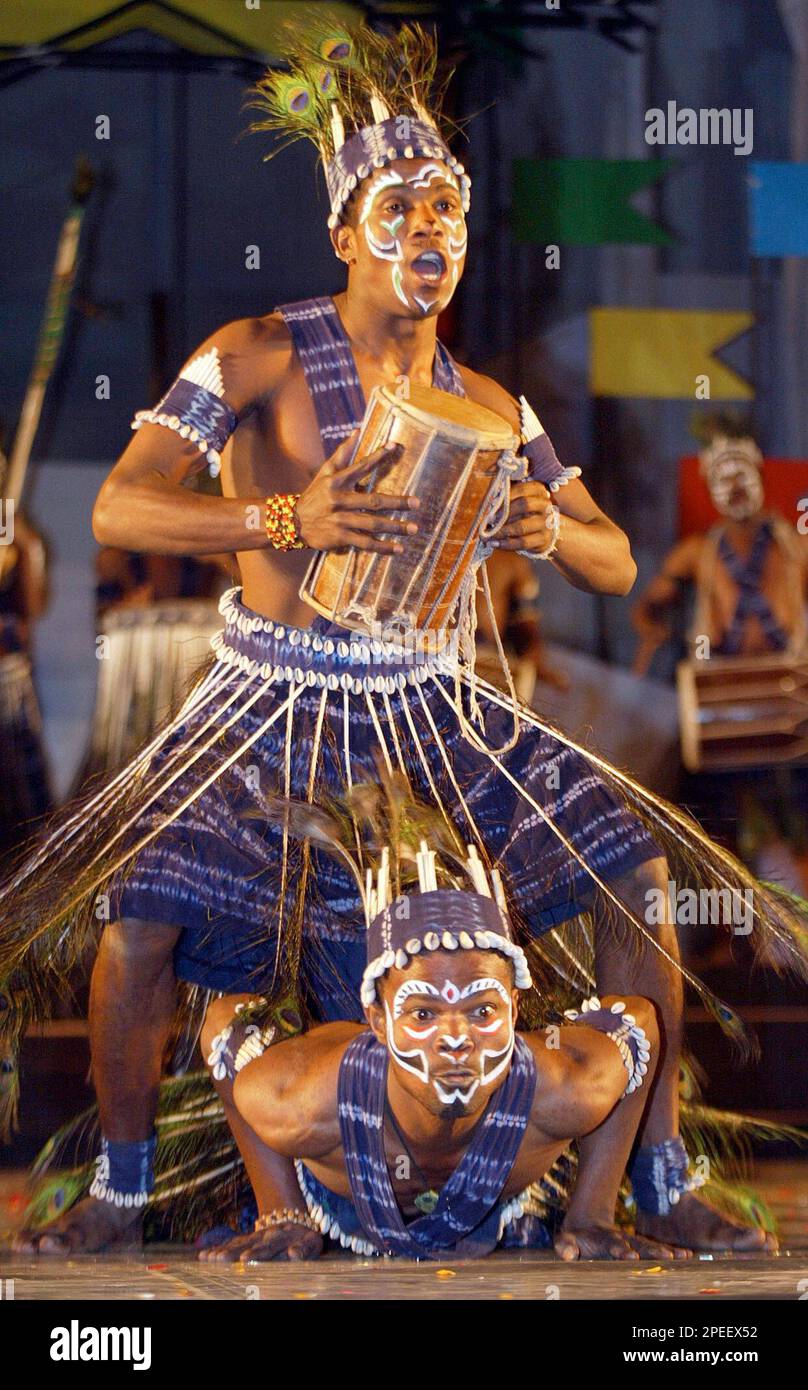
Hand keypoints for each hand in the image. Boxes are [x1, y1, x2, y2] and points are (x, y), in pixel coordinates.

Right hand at [198, 1219, 323, 1262]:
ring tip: (213, 1258)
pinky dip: (220, 1249)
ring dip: (228, 1251)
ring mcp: (257, 1238)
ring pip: (241, 1244)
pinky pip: (232, 1244)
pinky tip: (205, 1255)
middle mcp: (267, 1238)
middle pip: (252, 1246)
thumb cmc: (305, 1240)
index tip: (245, 1259)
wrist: (297, 1221)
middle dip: (237, 1253)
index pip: (268, 1248)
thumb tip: (294, 1254)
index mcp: (281, 1239)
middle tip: (224, 1259)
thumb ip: (304, 1249)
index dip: (257, 1253)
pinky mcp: (248, 1240)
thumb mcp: (311, 1243)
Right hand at [296, 428, 420, 554]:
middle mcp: (339, 500)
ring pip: (372, 524)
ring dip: (395, 527)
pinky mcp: (340, 537)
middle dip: (397, 503)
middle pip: (373, 500)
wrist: (293, 522)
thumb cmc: (315, 494)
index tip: (394, 446)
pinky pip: (364, 543)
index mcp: (337, 481)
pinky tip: (398, 549)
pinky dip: (382, 547)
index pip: (360, 466)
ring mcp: (340, 519)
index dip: (377, 456)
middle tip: (417, 503)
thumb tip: (358, 430)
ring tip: (414, 529)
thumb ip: (343, 452)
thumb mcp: (325, 472)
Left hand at [494, 480, 555, 553]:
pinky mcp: (544, 539)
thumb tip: (490, 504)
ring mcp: (546, 523)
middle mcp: (545, 505)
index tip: (492, 503)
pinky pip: (523, 542)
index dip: (506, 496)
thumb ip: (507, 499)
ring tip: (488, 535)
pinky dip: (506, 544)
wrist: (544, 532)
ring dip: (502, 531)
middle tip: (489, 520)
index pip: (522, 489)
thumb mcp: (519, 501)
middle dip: (504, 513)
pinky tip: (495, 544)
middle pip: (524, 505)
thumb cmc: (526, 513)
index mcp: (538, 491)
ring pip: (522, 526)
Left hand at [554, 1220, 688, 1261]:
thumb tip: (567, 1255)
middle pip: (637, 1243)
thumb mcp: (565, 1240)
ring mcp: (632, 1242)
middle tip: (665, 1256)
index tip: (629, 1255)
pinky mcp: (640, 1247)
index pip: (613, 1244)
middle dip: (650, 1250)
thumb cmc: (576, 1239)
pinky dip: (671, 1252)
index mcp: (604, 1239)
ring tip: (681, 1256)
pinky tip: (686, 1256)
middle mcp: (622, 1239)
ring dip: (664, 1251)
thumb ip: (565, 1246)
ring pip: (650, 1246)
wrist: (586, 1225)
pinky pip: (656, 1249)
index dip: (620, 1249)